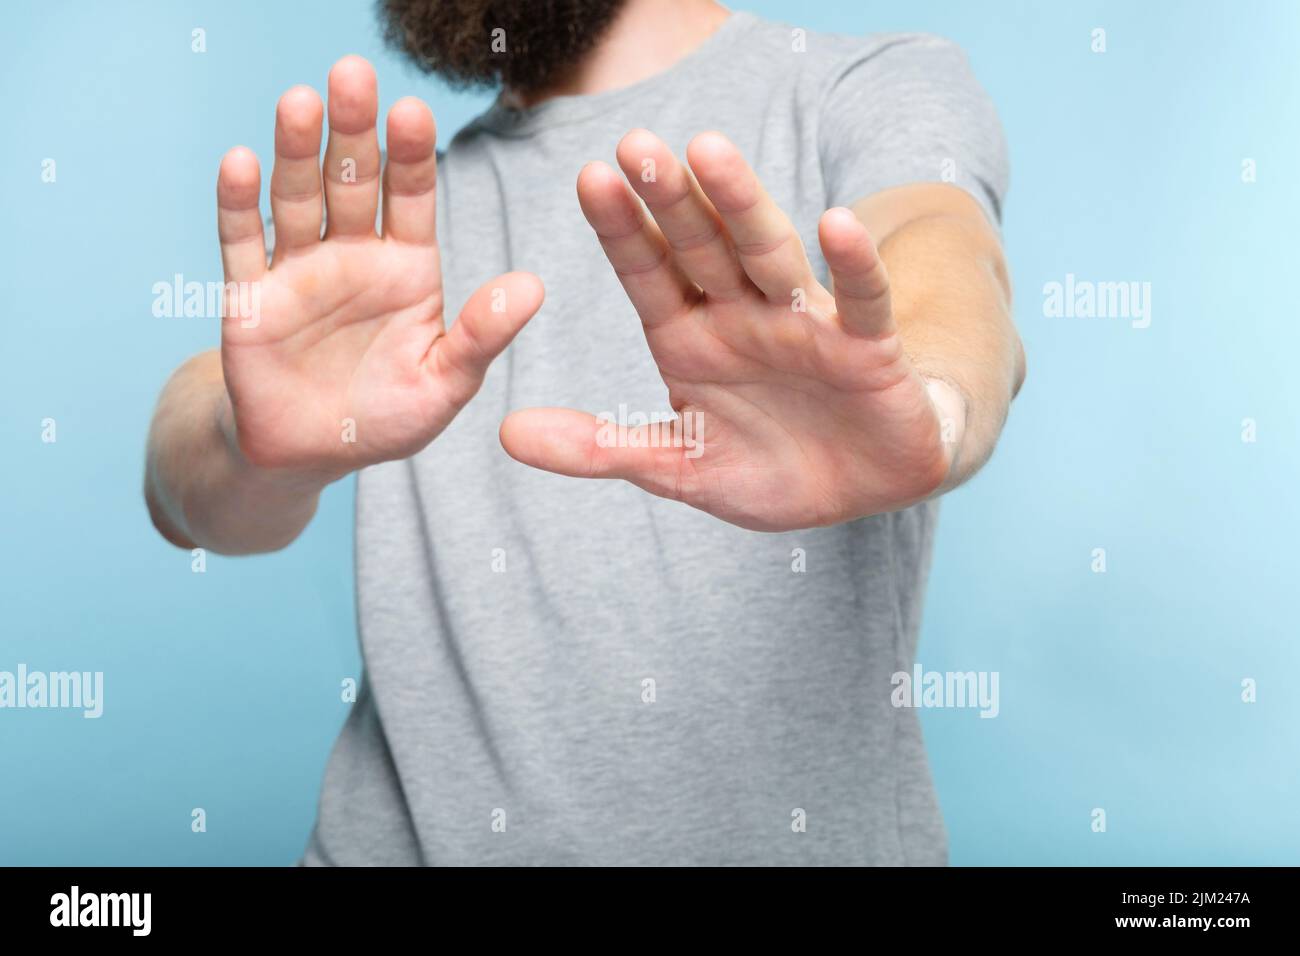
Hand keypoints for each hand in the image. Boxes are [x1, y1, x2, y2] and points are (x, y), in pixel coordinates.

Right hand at [216, 56, 541, 482]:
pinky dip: (239, 205)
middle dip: (353, 131)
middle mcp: (353, 256)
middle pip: (352, 182)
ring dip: (296, 151)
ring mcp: (299, 271)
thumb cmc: (387, 416)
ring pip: (297, 199)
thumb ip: (482, 335)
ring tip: (299, 101)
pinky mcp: (251, 297)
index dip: (410, 156)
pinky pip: (241, 245)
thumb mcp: (446, 383)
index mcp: (407, 267)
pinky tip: (241, 161)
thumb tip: (533, 286)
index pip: (410, 198)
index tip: (413, 110)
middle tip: (353, 74)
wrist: (312, 454)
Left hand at [499, 129, 958, 530]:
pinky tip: (836, 223)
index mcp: (690, 338)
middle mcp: (742, 316)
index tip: (588, 176)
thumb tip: (505, 435)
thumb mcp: (678, 466)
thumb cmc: (769, 470)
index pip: (647, 273)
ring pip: (768, 254)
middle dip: (669, 199)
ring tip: (709, 151)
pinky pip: (860, 300)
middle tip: (635, 144)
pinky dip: (851, 266)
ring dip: (741, 204)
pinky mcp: (866, 347)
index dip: (620, 228)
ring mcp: (804, 324)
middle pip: (701, 247)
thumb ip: (601, 447)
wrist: (860, 492)